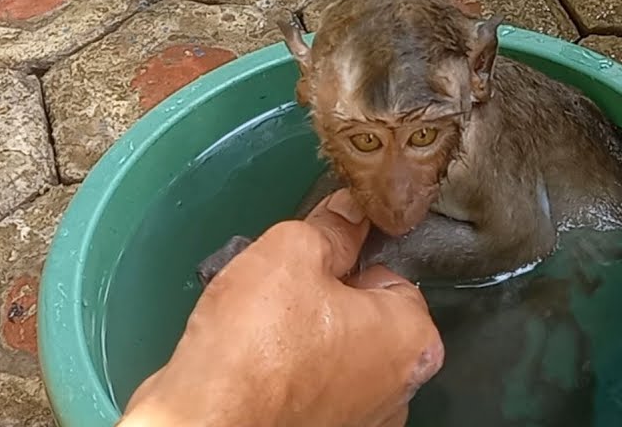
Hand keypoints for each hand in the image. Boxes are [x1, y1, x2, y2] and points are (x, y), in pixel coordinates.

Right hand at [120, 190, 444, 426]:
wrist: (208, 419)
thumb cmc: (256, 350)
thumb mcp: (292, 253)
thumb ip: (331, 228)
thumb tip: (347, 214)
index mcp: (413, 341)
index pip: (392, 276)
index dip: (348, 259)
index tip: (316, 257)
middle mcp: (399, 391)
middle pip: (366, 318)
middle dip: (327, 299)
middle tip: (282, 289)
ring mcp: (360, 420)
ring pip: (336, 354)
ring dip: (304, 336)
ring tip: (260, 324)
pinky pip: (310, 387)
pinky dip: (288, 373)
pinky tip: (255, 360)